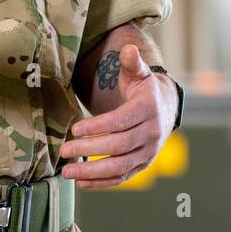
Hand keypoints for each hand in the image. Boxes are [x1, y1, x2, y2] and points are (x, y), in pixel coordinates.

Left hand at [58, 44, 176, 188]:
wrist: (165, 108)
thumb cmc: (143, 89)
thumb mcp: (139, 73)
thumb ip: (132, 62)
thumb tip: (128, 49)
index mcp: (148, 110)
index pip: (121, 121)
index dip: (98, 126)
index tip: (76, 130)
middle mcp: (151, 134)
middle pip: (118, 146)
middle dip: (90, 149)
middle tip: (65, 150)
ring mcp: (148, 153)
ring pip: (119, 166)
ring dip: (92, 171)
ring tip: (68, 171)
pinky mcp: (142, 165)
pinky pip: (121, 177)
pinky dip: (101, 183)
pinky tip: (80, 182)